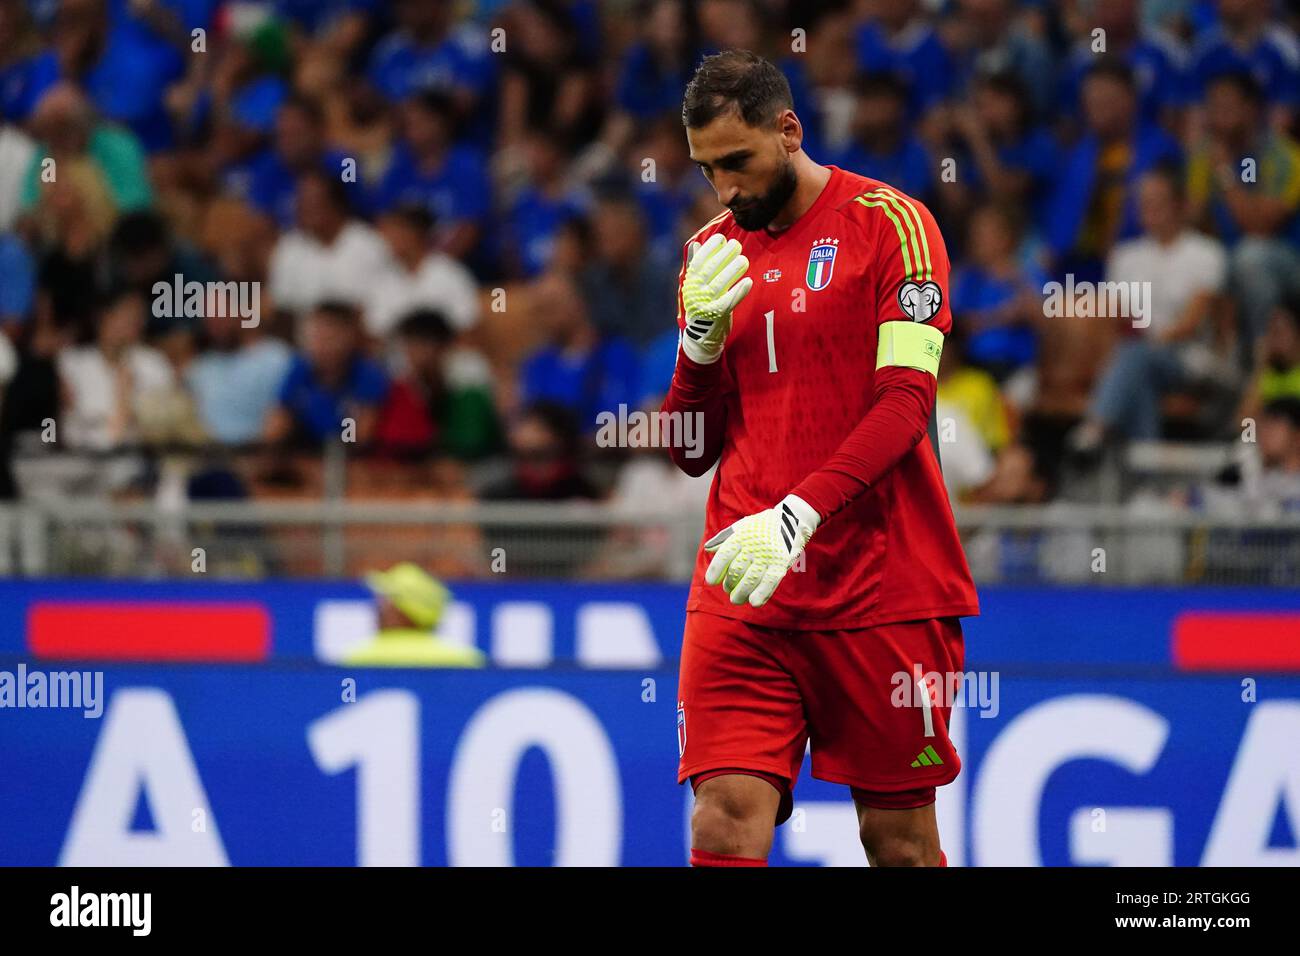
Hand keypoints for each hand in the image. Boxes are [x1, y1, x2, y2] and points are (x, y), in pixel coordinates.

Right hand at [680, 233, 752, 363]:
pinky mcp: (716, 315)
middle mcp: (694, 292)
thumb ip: (695, 265)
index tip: (722, 238)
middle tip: (737, 245)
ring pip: (719, 284)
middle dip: (723, 255)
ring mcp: (704, 304)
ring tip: (744, 260)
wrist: (701, 337)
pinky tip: (748, 282)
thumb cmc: (702, 306)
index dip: (709, 248)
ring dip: (732, 270)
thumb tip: (695, 244)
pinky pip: (728, 302)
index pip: (698, 262)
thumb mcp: (695, 286)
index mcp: (690, 282)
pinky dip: (738, 291)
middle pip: (709, 270)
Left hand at [703, 494, 819, 606]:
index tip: (711, 581)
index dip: (715, 570)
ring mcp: (768, 556)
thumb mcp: (742, 526)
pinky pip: (770, 583)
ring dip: (741, 594)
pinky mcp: (781, 564)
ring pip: (751, 580)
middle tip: (728, 589)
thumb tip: (708, 549)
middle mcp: (753, 546)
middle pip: (736, 571)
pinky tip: (754, 602)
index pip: (724, 555)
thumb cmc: (762, 526)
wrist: (792, 520)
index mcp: (741, 536)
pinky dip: (761, 594)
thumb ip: (724, 537)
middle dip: (729, 584)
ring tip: (736, 599)